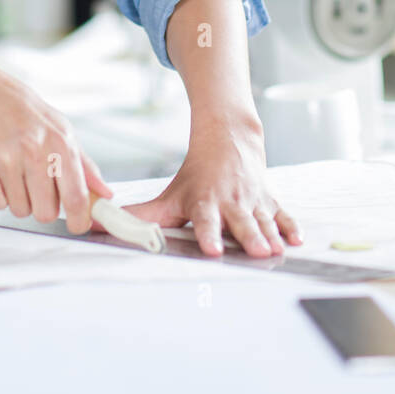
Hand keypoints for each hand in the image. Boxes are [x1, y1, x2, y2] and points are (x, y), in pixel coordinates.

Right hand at [0, 61, 112, 231]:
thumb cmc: (26, 113)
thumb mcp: (62, 130)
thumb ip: (85, 166)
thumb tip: (105, 194)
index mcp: (60, 143)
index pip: (76, 197)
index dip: (80, 220)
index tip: (78, 225)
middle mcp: (34, 151)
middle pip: (46, 213)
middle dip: (44, 206)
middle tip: (38, 183)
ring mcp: (5, 159)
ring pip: (20, 210)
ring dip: (21, 198)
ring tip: (17, 170)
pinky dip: (0, 194)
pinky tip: (1, 170)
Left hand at [122, 115, 302, 257]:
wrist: (229, 141)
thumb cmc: (196, 175)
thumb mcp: (169, 196)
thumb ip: (138, 216)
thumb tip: (96, 224)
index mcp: (206, 201)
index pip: (206, 220)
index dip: (209, 234)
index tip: (211, 249)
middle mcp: (231, 201)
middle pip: (240, 222)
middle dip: (249, 237)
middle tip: (258, 252)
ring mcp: (252, 200)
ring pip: (264, 219)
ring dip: (272, 234)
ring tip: (278, 250)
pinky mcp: (269, 200)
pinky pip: (283, 214)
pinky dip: (291, 226)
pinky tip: (298, 240)